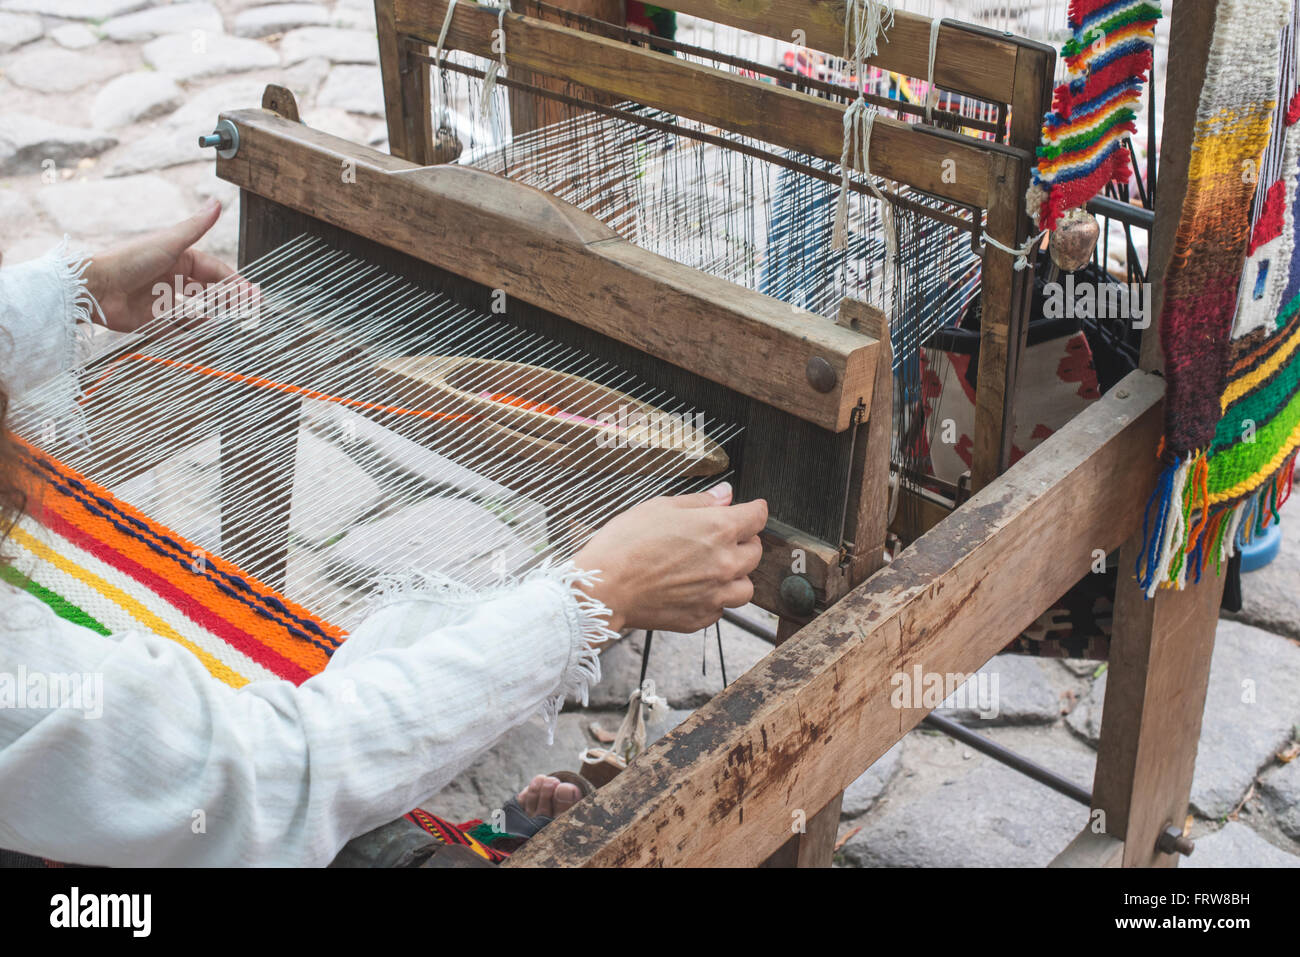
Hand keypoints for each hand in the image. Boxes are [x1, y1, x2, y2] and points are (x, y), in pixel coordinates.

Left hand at [83, 199, 241, 332]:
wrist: (94, 287)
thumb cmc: (130, 260)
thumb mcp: (169, 242)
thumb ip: (196, 226)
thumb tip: (218, 203)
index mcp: (179, 259)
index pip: (215, 271)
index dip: (235, 283)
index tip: (253, 296)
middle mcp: (172, 279)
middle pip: (208, 292)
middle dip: (228, 301)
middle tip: (248, 312)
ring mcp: (162, 301)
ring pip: (194, 312)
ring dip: (211, 319)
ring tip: (230, 327)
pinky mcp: (150, 321)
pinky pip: (175, 332)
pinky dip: (189, 337)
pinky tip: (204, 341)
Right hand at [573, 482, 766, 633]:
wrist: (604, 587)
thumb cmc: (626, 544)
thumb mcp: (661, 507)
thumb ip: (700, 502)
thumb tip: (725, 495)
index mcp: (718, 530)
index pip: (757, 518)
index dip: (755, 510)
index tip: (752, 509)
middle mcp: (724, 564)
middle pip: (755, 553)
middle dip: (744, 542)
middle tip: (724, 539)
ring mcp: (715, 595)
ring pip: (745, 587)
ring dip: (736, 576)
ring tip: (714, 569)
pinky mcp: (701, 618)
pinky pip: (722, 609)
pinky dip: (714, 599)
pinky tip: (695, 589)